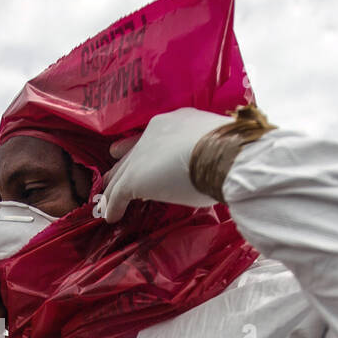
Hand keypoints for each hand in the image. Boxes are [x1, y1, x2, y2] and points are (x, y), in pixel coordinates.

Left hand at [93, 107, 232, 221]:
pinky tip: (111, 216)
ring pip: (122, 174)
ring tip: (107, 201)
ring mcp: (141, 155)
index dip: (139, 148)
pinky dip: (114, 206)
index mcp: (176, 121)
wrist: (225, 154)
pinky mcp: (134, 178)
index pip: (152, 137)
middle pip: (133, 153)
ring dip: (114, 189)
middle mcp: (154, 132)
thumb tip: (206, 164)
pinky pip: (119, 194)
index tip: (126, 151)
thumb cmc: (230, 151)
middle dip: (122, 166)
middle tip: (110, 177)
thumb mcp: (214, 144)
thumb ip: (202, 151)